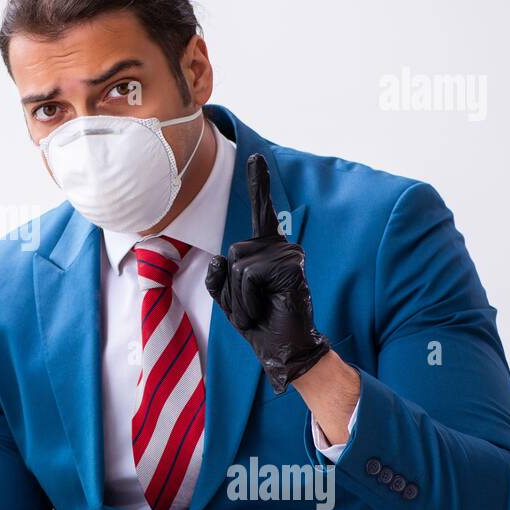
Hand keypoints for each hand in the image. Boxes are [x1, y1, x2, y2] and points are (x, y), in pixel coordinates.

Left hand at [205, 153, 328, 393]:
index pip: (261, 214)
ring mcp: (288, 254)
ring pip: (237, 265)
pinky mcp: (291, 265)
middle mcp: (280, 247)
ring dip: (238, 297)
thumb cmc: (262, 326)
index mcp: (267, 251)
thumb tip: (218, 258)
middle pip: (232, 253)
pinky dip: (246, 300)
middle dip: (230, 288)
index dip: (258, 184)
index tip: (255, 157)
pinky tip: (263, 311)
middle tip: (251, 309)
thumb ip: (219, 279)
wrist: (287, 351)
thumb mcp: (230, 301)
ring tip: (258, 312)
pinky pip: (248, 275)